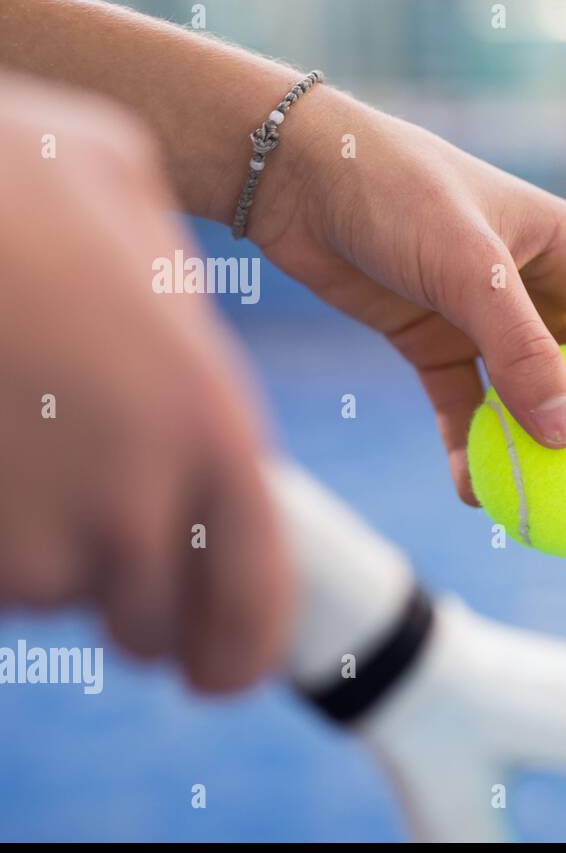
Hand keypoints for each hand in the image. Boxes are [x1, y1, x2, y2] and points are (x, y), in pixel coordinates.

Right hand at [0, 74, 292, 690]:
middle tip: (94, 521)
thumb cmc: (6, 179)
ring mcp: (31, 537)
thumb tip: (179, 338)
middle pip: (148, 623)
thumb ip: (178, 305)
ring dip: (43, 553)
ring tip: (19, 442)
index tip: (215, 673)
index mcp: (211, 428)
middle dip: (128, 592)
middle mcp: (136, 501)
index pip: (254, 597)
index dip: (238, 652)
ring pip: (53, 596)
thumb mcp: (130, 204)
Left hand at [246, 86, 565, 504]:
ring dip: (539, 455)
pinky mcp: (436, 343)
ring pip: (534, 401)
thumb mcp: (468, 268)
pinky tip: (468, 490)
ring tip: (543, 510)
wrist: (294, 173)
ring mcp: (490, 320)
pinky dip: (471, 449)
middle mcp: (543, 287)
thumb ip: (521, 350)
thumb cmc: (393, 193)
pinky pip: (468, 409)